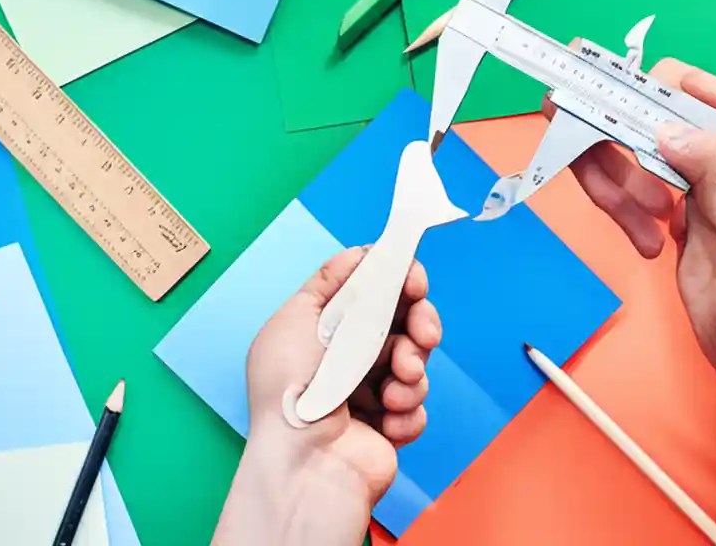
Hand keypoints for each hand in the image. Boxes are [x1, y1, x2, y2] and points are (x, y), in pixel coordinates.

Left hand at [213, 247, 439, 545]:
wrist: (305, 462)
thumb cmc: (291, 388)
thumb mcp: (297, 320)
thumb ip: (330, 282)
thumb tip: (359, 253)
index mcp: (324, 329)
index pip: (371, 293)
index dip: (398, 282)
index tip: (414, 280)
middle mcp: (347, 358)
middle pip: (403, 324)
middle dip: (419, 325)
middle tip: (423, 334)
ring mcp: (371, 393)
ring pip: (415, 363)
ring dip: (410, 373)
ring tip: (392, 392)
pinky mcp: (390, 426)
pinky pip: (417, 405)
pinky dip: (407, 411)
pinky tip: (386, 421)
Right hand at [558, 58, 715, 385]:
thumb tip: (673, 130)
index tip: (683, 98)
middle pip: (686, 112)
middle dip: (645, 128)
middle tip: (620, 143)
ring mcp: (701, 184)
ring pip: (645, 145)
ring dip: (621, 175)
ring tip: (639, 219)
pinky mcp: (670, 203)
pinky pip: (627, 178)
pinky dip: (616, 200)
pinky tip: (641, 238)